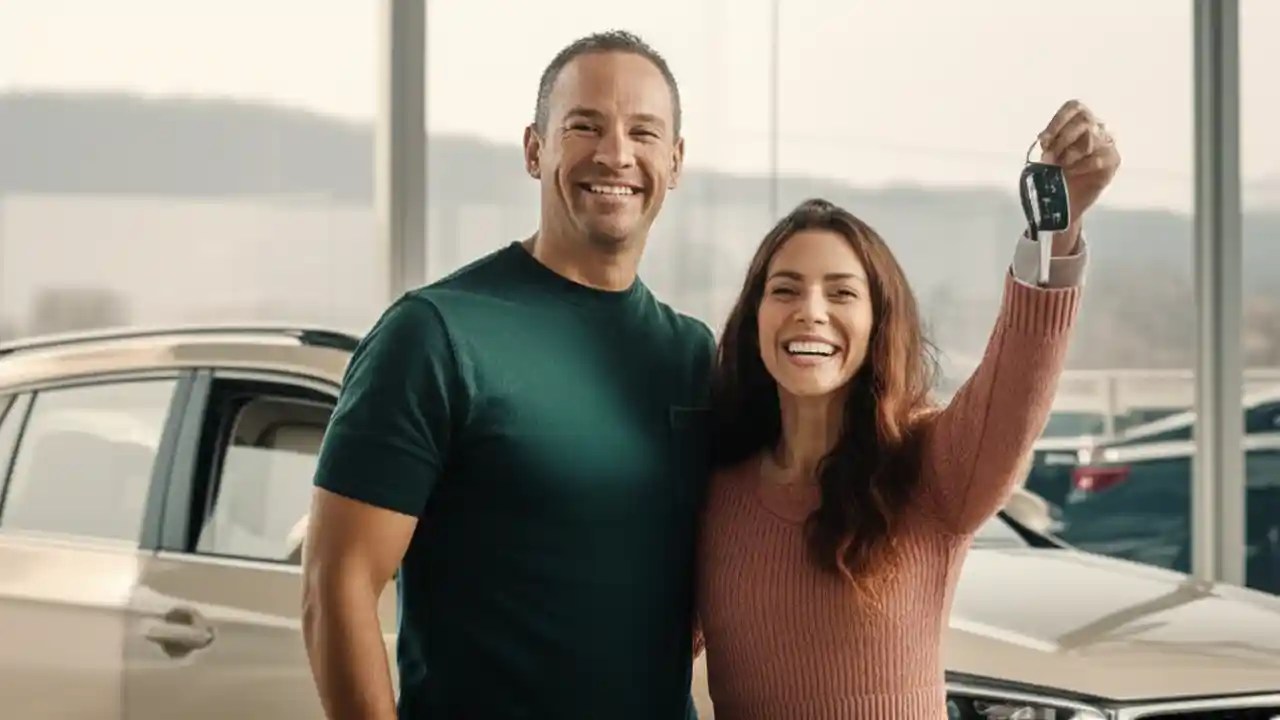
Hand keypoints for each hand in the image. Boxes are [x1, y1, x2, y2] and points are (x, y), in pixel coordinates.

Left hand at [1037, 100, 1120, 253]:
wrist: (1068, 198)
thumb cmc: (1059, 170)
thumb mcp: (1049, 153)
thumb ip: (1048, 142)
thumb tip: (1045, 139)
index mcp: (1080, 119)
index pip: (1074, 108)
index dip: (1058, 121)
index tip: (1044, 139)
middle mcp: (1097, 126)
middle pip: (1083, 122)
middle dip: (1062, 140)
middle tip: (1049, 158)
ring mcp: (1107, 143)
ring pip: (1090, 140)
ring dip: (1070, 154)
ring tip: (1060, 167)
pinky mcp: (1113, 160)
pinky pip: (1097, 160)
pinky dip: (1080, 167)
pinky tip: (1070, 173)